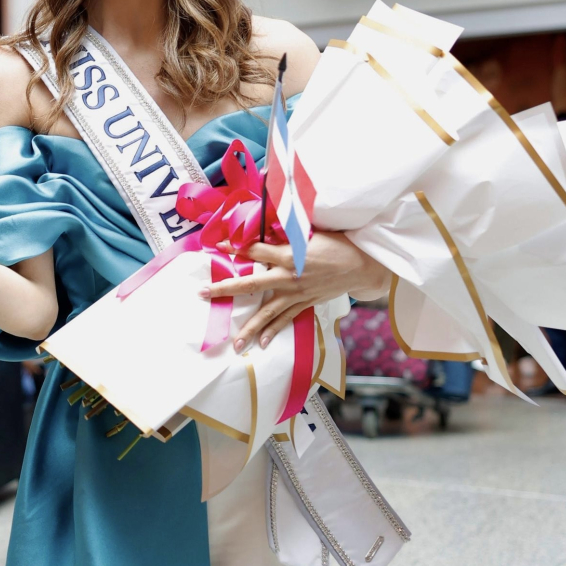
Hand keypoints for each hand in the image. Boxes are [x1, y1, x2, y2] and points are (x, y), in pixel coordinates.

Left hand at [200, 232, 390, 352]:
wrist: (362, 266)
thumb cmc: (339, 243)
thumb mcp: (313, 231)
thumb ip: (289, 232)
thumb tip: (269, 221)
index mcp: (290, 254)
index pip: (255, 249)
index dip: (236, 246)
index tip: (217, 244)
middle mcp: (289, 276)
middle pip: (250, 285)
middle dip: (225, 289)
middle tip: (203, 293)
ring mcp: (297, 293)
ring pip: (268, 312)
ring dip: (250, 328)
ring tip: (235, 344)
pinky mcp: (305, 303)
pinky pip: (286, 319)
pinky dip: (275, 331)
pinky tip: (262, 343)